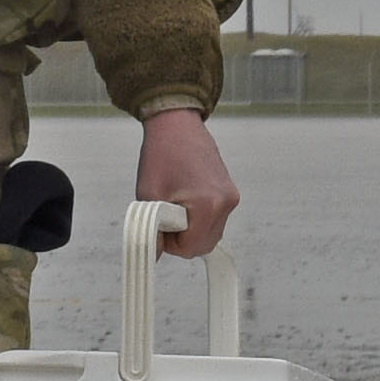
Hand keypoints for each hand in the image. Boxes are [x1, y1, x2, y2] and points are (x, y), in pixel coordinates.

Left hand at [134, 104, 238, 258]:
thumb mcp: (148, 196)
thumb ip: (152, 231)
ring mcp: (231, 198)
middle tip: (165, 218)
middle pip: (205, 245)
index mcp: (207, 205)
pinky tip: (185, 201)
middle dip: (182, 239)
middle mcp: (225, 203)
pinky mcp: (230, 193)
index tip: (160, 225)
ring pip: (211, 235)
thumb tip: (154, 255)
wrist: (176, 125)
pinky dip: (199, 219)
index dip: (170, 243)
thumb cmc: (161, 155)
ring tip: (174, 206)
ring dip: (191, 230)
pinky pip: (215, 220)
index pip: (191, 248)